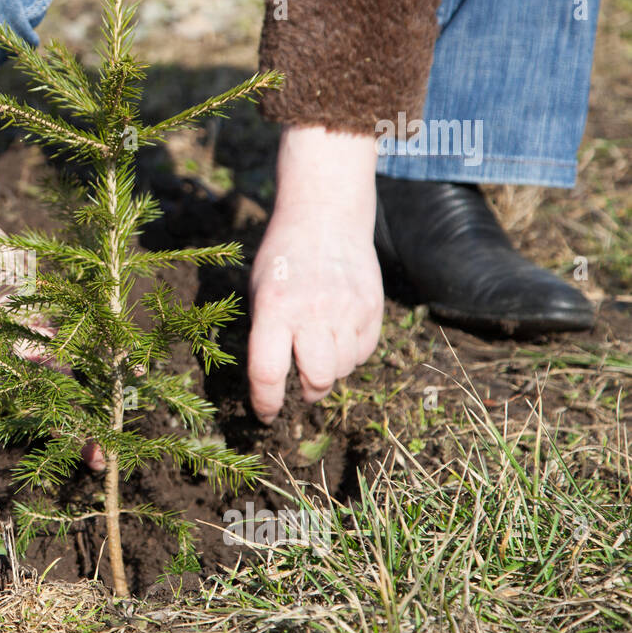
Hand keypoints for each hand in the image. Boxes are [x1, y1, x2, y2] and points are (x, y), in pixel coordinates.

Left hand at [247, 126, 383, 423]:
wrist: (325, 217)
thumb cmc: (282, 260)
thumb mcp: (259, 292)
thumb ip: (264, 334)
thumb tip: (270, 382)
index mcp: (274, 308)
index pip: (268, 372)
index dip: (266, 402)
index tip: (266, 415)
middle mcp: (312, 311)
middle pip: (317, 379)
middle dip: (307, 390)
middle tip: (300, 384)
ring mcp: (347, 309)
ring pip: (343, 369)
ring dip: (329, 371)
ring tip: (318, 348)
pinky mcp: (372, 308)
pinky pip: (363, 352)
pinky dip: (350, 354)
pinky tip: (338, 333)